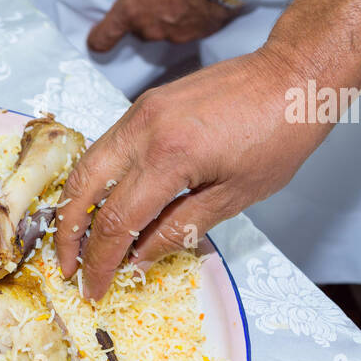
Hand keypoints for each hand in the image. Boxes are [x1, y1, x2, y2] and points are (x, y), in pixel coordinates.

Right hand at [53, 45, 328, 298]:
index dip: (100, 261)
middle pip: (83, 190)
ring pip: (87, 165)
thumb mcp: (235, 196)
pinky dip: (94, 179)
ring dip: (74, 206)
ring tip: (75, 239)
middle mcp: (143, 131)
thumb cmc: (279, 136)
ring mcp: (139, 112)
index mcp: (169, 158)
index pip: (116, 222)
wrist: (294, 73)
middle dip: (69, 235)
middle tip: (67, 267)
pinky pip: (106, 146)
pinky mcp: (144, 104)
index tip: (94, 287)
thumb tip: (138, 257)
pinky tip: (101, 202)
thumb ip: (180, 228)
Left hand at [88, 0, 287, 52]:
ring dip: (167, 15)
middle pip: (138, 30)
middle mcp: (150, 29)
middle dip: (143, 15)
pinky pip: (187, 29)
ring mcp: (176, 36)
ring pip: (163, 30)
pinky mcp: (200, 35)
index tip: (96, 39)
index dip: (98, 39)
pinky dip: (189, 17)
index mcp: (130, 11)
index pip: (103, 38)